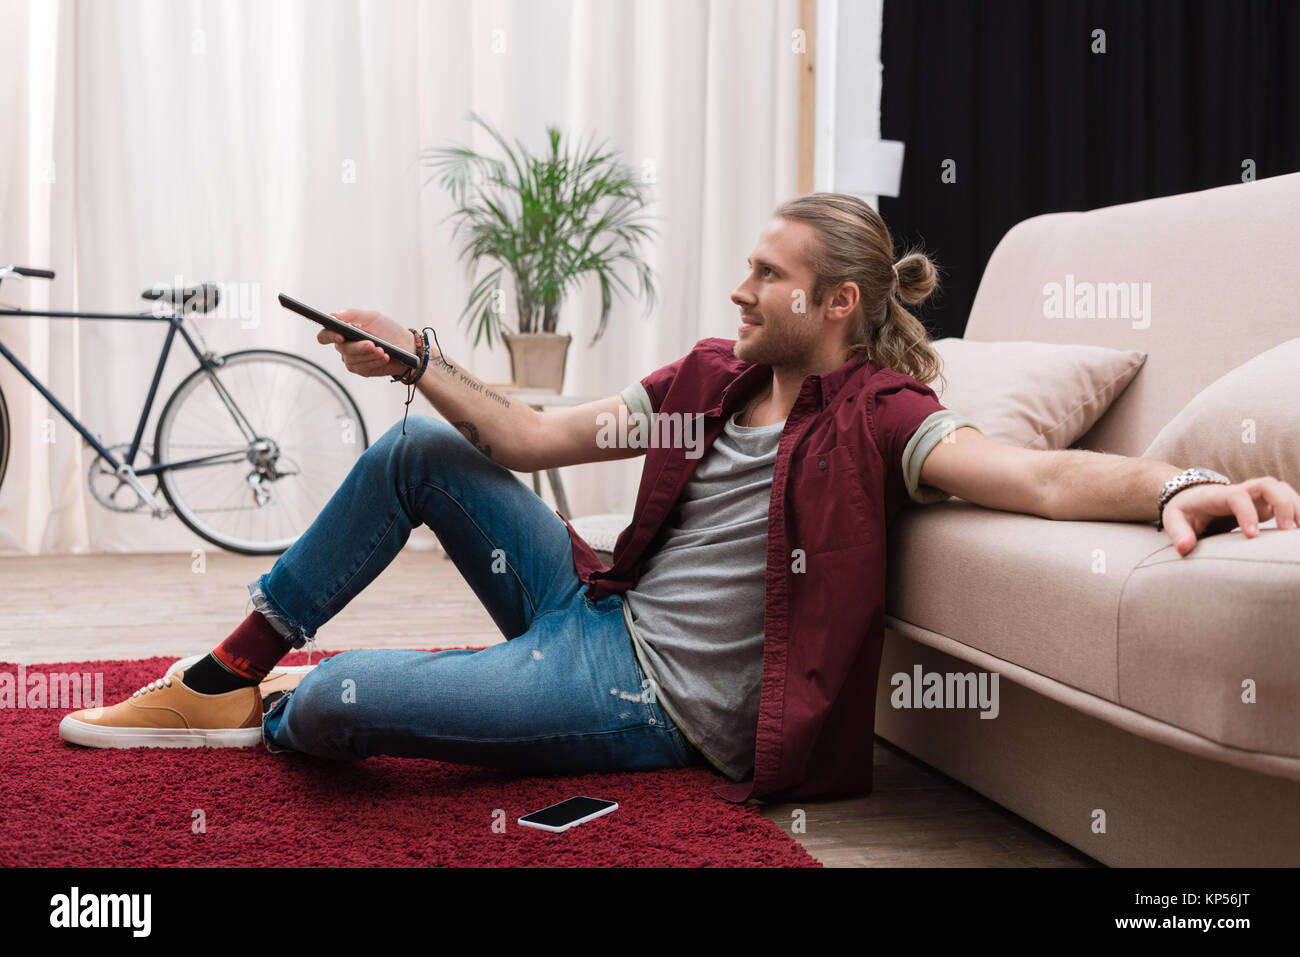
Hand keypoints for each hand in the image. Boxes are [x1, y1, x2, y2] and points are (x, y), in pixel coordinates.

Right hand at [317, 308, 413, 379]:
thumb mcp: (373, 317)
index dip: (329, 336)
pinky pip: (363, 368)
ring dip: (369, 355)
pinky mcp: (362, 370)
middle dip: (359, 347)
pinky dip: (374, 362)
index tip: (340, 336)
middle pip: (343, 349)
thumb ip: (353, 314)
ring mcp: (352, 360)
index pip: (325, 335)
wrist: (406, 346)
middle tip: (372, 344)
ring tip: (382, 350)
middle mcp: (344, 347)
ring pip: (353, 360)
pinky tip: (384, 357)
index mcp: (343, 331)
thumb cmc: (388, 330)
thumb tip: (333, 315)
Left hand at [1161, 476, 1299, 556]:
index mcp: (1219, 495)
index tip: (1252, 535)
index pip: (1238, 497)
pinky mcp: (1264, 506)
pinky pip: (1286, 502)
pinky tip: (1299, 530)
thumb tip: (1184, 548)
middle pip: (1268, 484)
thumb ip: (1178, 533)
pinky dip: (1297, 511)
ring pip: (1282, 490)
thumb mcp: (1173, 520)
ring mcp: (1255, 497)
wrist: (1191, 498)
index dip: (1247, 513)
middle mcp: (1241, 491)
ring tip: (1299, 531)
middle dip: (1282, 503)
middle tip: (1286, 530)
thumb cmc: (1184, 511)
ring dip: (1296, 506)